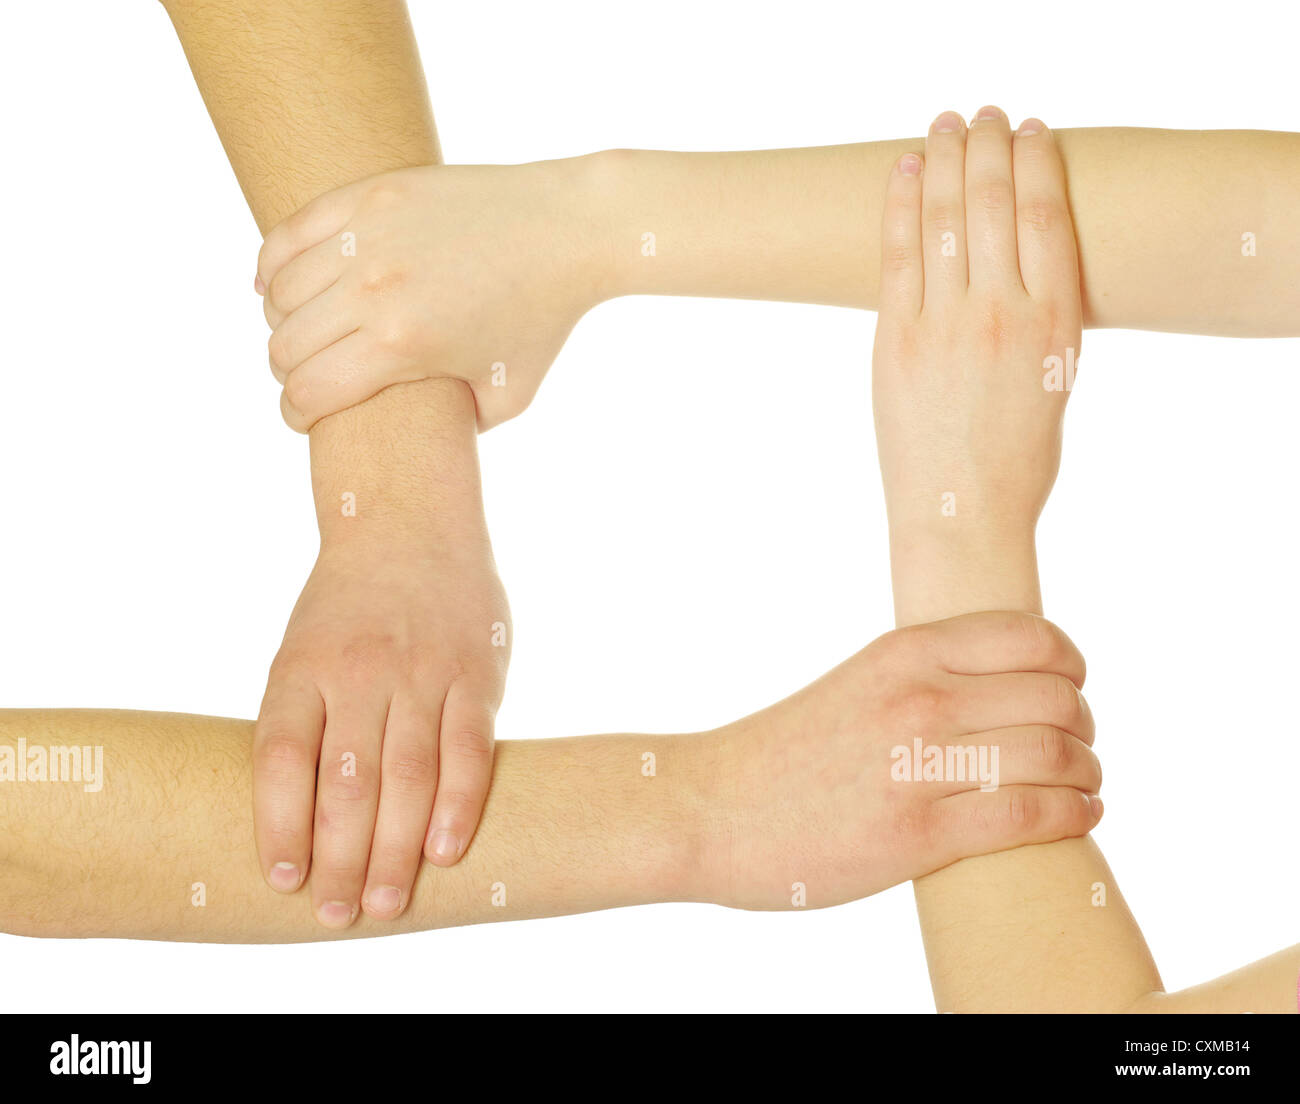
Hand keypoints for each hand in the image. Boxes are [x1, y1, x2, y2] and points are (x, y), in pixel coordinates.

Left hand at [252, 530, 509, 928]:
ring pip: (407, 776)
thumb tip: (303, 822)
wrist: (411, 522)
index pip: (283, 757)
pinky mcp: (476, 673)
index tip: (282, 880)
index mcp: (301, 668)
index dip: (280, 826)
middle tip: (338, 915)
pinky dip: (458, 805)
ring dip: (396, 849)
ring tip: (386, 903)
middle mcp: (358, 671)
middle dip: (340, 860)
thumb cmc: (350, 606)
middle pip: (346, 782)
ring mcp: (421, 671)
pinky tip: (444, 852)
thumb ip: (307, 724)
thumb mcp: (303, 651)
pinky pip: (468, 749)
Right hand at [255, 159, 612, 431]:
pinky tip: (277, 285)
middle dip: (289, 373)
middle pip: (284, 345)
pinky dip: (272, 266)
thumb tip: (410, 439)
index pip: (307, 393)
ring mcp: (368, 235)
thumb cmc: (540, 320)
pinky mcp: (369, 194)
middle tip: (310, 375)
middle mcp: (375, 288)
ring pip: (280, 292)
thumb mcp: (505, 398)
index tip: (307, 419)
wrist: (566, 230)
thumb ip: (452, 427)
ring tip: (306, 330)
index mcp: (401, 345)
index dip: (297, 416)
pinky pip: (288, 235)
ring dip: (284, 321)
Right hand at [702, 611, 1100, 908]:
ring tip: (1085, 787)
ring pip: (1055, 756)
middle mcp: (919, 697)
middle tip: (1080, 746)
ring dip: (1088, 774)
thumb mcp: (858, 682)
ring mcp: (919, 764)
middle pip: (1056, 698)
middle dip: (1084, 725)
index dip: (1072, 664)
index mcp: (904, 652)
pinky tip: (1080, 817)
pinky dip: (1074, 815)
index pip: (1033, 637)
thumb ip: (926, 678)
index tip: (1073, 687)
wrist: (712, 808)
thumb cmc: (785, 752)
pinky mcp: (917, 834)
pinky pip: (1030, 815)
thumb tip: (1004, 690)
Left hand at [871, 108, 1081, 537]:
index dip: (1037, 162)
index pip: (1046, 216)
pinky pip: (898, 254)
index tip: (1030, 131)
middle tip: (981, 116)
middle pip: (994, 204)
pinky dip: (902, 205)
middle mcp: (1002, 314)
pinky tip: (906, 171)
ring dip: (945, 160)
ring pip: (946, 218)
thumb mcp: (1054, 380)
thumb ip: (1041, 316)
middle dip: (987, 147)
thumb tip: (1013, 264)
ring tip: (942, 126)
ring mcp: (945, 324)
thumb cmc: (1014, 458)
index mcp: (1055, 324)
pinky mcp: (897, 339)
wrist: (962, 514)